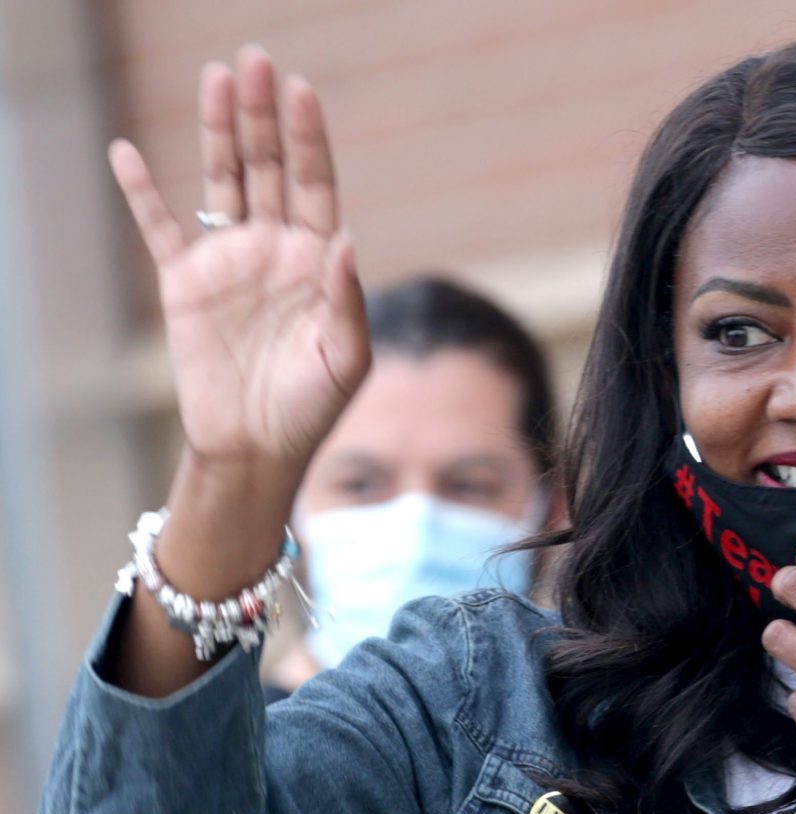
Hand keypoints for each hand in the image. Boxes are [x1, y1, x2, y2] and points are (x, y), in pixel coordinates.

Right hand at [111, 46, 369, 476]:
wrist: (258, 449)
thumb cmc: (313, 409)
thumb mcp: (345, 360)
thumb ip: (347, 302)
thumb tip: (344, 241)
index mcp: (318, 261)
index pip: (314, 185)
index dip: (308, 140)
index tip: (302, 93)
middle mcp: (274, 250)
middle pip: (267, 168)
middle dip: (262, 116)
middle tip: (254, 61)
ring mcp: (228, 261)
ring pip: (221, 181)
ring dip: (218, 132)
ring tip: (217, 79)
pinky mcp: (184, 282)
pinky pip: (159, 227)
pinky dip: (142, 192)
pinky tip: (127, 151)